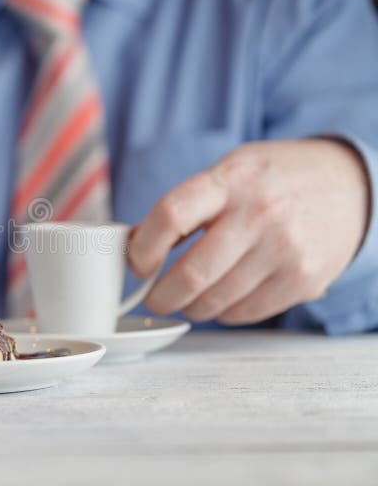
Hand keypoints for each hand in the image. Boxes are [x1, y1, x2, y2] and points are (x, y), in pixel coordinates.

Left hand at [128, 138, 369, 324]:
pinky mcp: (303, 281)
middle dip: (161, 297)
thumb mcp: (229, 171)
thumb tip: (135, 243)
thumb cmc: (275, 179)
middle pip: (191, 274)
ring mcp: (285, 250)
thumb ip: (185, 203)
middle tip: (154, 298)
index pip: (170, 215)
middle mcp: (259, 214)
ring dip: (190, 308)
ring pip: (215, 302)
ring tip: (187, 298)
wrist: (349, 186)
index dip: (142, 248)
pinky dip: (223, 313)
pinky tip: (222, 297)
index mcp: (231, 180)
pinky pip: (245, 313)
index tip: (137, 264)